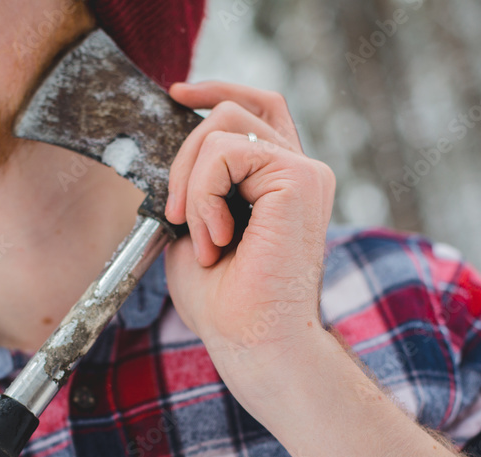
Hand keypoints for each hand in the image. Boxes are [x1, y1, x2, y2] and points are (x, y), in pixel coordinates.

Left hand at [163, 81, 336, 390]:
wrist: (252, 341)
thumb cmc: (225, 302)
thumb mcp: (195, 230)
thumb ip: (195, 186)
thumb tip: (175, 153)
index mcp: (280, 181)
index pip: (258, 107)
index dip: (218, 91)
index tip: (178, 95)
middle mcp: (300, 170)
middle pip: (232, 112)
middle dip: (184, 156)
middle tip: (176, 218)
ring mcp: (305, 171)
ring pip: (223, 127)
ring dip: (192, 184)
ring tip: (203, 238)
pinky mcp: (299, 177)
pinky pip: (225, 151)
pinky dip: (203, 194)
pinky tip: (216, 237)